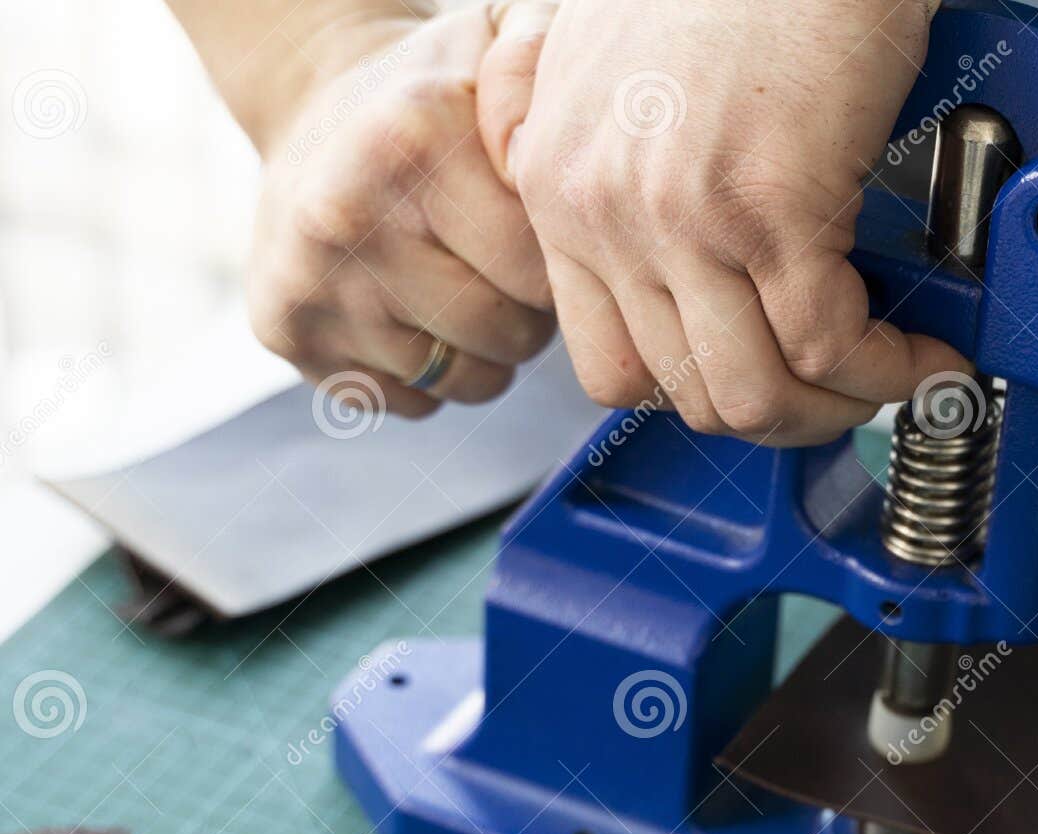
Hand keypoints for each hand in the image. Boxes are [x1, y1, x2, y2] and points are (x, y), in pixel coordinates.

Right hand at [245, 5, 556, 416]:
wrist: (319, 104)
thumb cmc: (443, 90)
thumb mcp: (502, 42)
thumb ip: (551, 69)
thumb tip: (564, 166)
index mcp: (411, 141)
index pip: (545, 269)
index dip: (561, 259)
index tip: (538, 224)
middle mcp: (346, 215)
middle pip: (512, 333)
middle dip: (531, 308)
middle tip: (503, 258)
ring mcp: (311, 283)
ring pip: (469, 380)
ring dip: (490, 348)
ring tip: (464, 280)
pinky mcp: (288, 334)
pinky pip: (416, 401)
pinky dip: (434, 374)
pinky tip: (416, 308)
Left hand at [480, 0, 968, 444]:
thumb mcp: (610, 70)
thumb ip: (603, 162)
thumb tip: (659, 251)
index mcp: (558, 186)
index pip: (609, 366)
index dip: (698, 395)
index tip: (760, 382)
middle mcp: (602, 210)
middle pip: (681, 397)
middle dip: (776, 417)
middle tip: (836, 397)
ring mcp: (681, 216)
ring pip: (751, 396)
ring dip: (831, 411)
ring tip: (884, 381)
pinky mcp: (771, 205)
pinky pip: (828, 348)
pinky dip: (884, 370)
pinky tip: (920, 352)